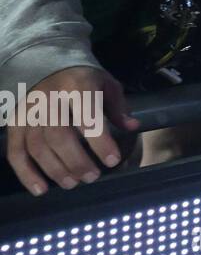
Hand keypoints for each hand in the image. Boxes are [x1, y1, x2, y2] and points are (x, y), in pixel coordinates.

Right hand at [5, 66, 138, 195]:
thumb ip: (118, 107)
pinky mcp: (13, 124)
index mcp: (76, 85)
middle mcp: (48, 99)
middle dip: (77, 161)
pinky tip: (41, 189)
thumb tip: (132, 127)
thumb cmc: (83, 79)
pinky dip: (26, 174)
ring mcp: (27, 112)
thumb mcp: (106, 85)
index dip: (100, 142)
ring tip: (74, 183)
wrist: (46, 65)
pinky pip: (15, 152)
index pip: (88, 117)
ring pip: (37, 147)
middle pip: (59, 137)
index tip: (113, 160)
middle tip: (92, 177)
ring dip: (56, 170)